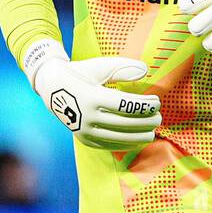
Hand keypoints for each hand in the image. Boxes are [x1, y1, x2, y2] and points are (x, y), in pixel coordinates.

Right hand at [25, 41, 161, 148]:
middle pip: (125, 123)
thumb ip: (123, 68)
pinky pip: (109, 145)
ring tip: (153, 131)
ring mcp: (85, 131)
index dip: (144, 106)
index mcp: (92, 96)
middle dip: (146, 121)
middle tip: (159, 117)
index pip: (125, 105)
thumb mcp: (100, 66)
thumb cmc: (81, 73)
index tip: (157, 102)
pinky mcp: (84, 140)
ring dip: (139, 136)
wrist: (52, 87)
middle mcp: (87, 116)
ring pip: (119, 137)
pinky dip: (126, 144)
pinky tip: (138, 140)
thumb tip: (145, 70)